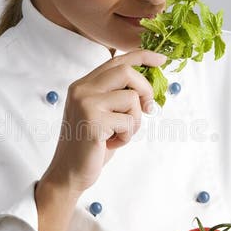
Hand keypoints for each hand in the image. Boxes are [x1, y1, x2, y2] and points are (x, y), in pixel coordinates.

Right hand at [45, 49, 165, 194]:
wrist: (69, 173)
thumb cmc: (90, 146)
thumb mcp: (103, 114)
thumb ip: (117, 97)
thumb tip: (147, 87)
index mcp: (83, 85)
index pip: (116, 61)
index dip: (142, 56)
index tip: (161, 59)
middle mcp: (81, 90)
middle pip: (126, 71)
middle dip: (145, 89)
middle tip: (149, 109)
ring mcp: (86, 104)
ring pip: (131, 98)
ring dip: (135, 121)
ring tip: (120, 134)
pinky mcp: (93, 121)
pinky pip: (129, 121)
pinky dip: (127, 136)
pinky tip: (110, 143)